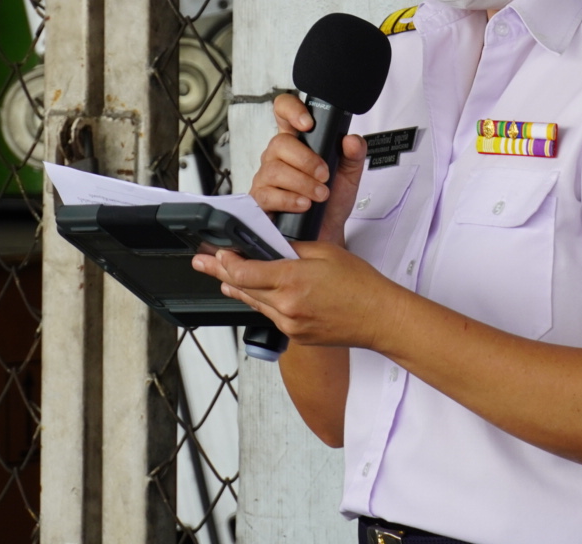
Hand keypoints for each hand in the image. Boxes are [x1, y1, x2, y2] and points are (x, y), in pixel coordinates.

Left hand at [192, 241, 402, 348]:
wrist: (379, 318)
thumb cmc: (360, 285)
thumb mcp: (325, 253)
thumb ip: (292, 249)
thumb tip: (270, 246)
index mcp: (293, 280)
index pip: (245, 272)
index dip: (226, 262)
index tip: (217, 253)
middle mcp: (286, 306)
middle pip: (242, 288)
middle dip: (221, 273)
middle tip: (202, 263)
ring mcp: (290, 325)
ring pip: (254, 303)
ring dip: (237, 289)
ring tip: (220, 278)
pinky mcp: (295, 335)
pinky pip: (270, 315)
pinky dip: (261, 302)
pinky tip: (256, 293)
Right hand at [251, 93, 366, 245]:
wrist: (327, 232)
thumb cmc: (333, 201)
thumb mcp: (350, 174)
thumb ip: (354, 154)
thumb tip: (351, 141)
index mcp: (297, 142)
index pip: (284, 111)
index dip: (291, 110)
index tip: (308, 123)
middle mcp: (277, 156)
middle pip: (280, 142)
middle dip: (306, 160)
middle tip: (325, 175)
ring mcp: (266, 177)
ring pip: (274, 170)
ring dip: (302, 182)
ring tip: (320, 195)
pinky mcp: (260, 200)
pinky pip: (268, 194)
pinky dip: (290, 199)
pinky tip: (304, 204)